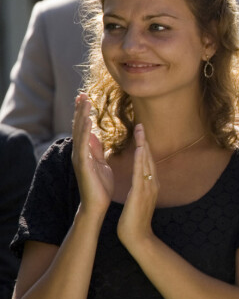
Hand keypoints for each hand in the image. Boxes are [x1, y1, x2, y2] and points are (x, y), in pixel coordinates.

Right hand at [71, 94, 112, 215]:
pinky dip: (84, 132)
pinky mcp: (83, 165)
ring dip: (81, 116)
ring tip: (84, 101)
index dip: (83, 113)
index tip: (85, 97)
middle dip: (79, 110)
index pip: (83, 128)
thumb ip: (96, 149)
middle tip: (81, 94)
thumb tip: (94, 135)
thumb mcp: (100, 163)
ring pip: (79, 133)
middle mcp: (79, 153)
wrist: (97, 204)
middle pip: (78, 127)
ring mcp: (79, 158)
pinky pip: (83, 146)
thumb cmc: (100, 186)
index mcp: (84, 152)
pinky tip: (87, 121)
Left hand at [118, 124, 158, 253]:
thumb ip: (139, 188)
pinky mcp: (141, 193)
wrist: (138, 237)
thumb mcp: (137, 200)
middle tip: (140, 125)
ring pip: (146, 163)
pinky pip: (141, 174)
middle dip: (144, 141)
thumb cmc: (135, 221)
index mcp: (149, 185)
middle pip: (148, 158)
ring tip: (140, 132)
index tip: (139, 133)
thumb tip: (137, 180)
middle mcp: (152, 183)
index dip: (143, 147)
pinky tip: (139, 151)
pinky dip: (141, 161)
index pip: (146, 162)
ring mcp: (148, 188)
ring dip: (143, 146)